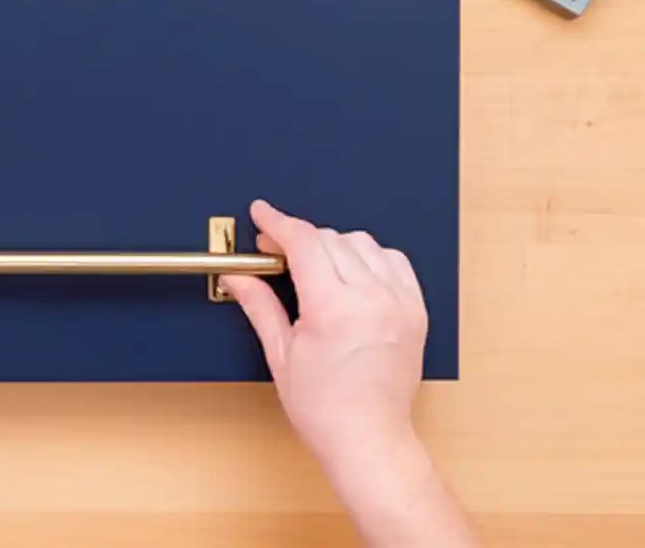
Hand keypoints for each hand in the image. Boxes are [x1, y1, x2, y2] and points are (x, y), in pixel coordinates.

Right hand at [219, 200, 428, 463]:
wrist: (369, 439)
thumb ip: (260, 305)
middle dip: (299, 238)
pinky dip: (369, 257)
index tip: (262, 214)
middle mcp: (372, 300)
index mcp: (334, 310)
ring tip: (314, 267)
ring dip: (334, 245)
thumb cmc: (325, 409)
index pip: (305, 242)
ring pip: (363, 243)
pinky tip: (351, 272)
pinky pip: (394, 261)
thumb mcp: (281, 354)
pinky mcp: (415, 311)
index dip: (278, 223)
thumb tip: (238, 276)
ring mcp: (399, 303)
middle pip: (331, 238)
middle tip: (275, 253)